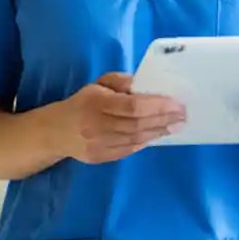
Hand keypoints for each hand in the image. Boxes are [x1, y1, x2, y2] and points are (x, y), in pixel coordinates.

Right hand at [55, 72, 185, 163]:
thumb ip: (121, 81)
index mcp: (97, 103)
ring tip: (175, 126)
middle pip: (137, 124)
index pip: (132, 106)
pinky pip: (128, 150)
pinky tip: (158, 135)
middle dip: (163, 120)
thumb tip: (144, 84)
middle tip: (182, 115)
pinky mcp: (100, 157)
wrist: (55, 131)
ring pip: (135, 139)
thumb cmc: (83, 103)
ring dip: (158, 132)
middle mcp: (97, 126)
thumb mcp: (98, 84)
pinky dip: (145, 142)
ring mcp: (98, 145)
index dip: (157, 106)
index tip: (176, 104)